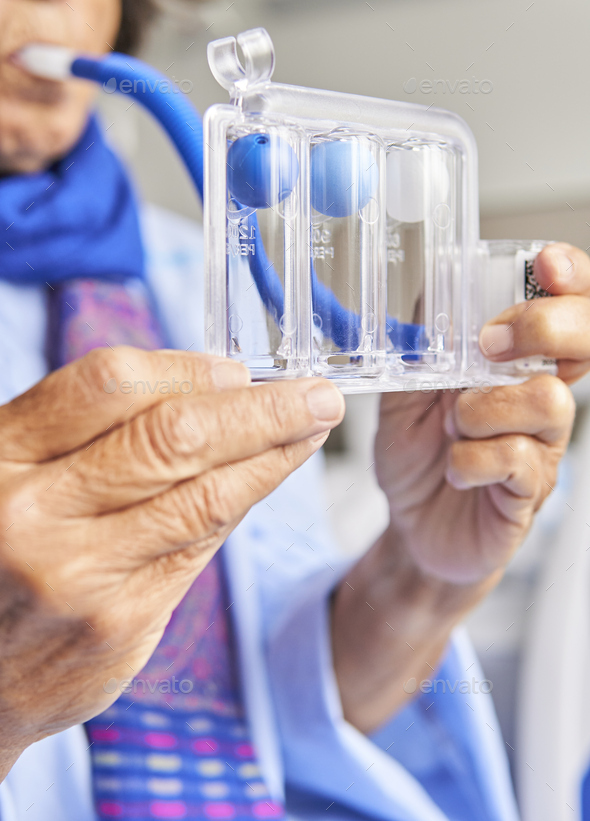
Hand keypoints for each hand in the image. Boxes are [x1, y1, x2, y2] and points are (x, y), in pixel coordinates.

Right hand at [0, 347, 343, 776]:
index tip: (239, 368)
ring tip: (313, 428)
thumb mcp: (12, 467)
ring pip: (202, 498)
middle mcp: (33, 515)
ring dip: (273, 456)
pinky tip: (270, 477)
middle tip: (316, 393)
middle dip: (261, 410)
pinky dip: (244, 503)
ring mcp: (79, 578)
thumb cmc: (0, 546)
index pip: (111, 385)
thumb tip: (213, 384)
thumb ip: (89, 426)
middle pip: (172, 439)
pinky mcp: (119, 627)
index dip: (188, 369)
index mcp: (1, 456)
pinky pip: (200, 548)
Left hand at [332, 243, 584, 731]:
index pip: (565, 310)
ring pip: (549, 400)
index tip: (545, 263)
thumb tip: (429, 290)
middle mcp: (536, 399)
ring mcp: (539, 446)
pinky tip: (454, 467)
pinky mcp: (528, 492)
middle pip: (580, 344)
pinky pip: (519, 461)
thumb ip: (421, 348)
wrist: (411, 529)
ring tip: (452, 427)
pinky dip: (473, 459)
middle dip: (541, 328)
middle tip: (489, 345)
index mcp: (512, 366)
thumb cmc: (418, 458)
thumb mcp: (405, 392)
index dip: (570, 279)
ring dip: (488, 407)